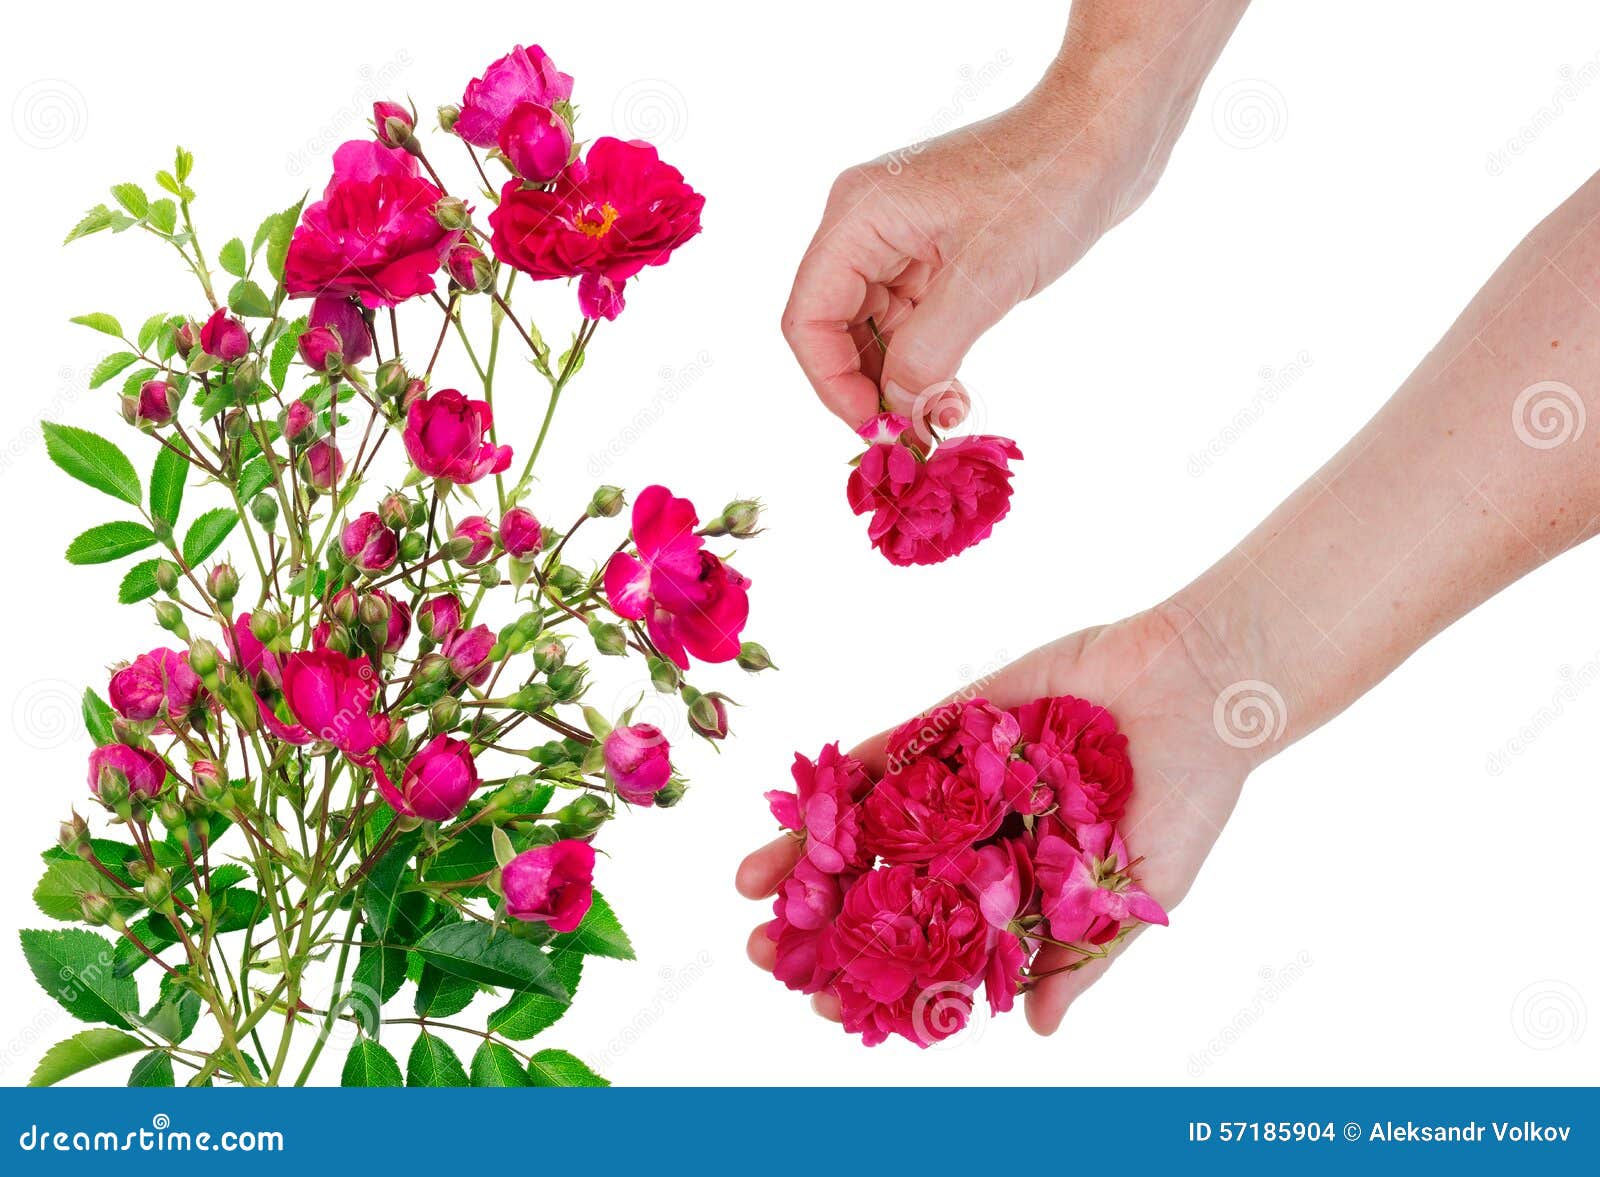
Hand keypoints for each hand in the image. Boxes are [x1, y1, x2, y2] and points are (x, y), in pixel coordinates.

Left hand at [736, 602, 1255, 1034]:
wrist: (1205, 687)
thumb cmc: (1189, 797)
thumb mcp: (1136, 895)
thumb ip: (1081, 958)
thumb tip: (1036, 1033)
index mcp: (1016, 888)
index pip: (933, 947)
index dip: (882, 979)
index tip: (830, 1008)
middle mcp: (979, 835)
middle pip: (884, 888)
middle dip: (825, 921)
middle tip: (763, 952)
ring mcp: (964, 776)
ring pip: (872, 823)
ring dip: (811, 853)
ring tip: (748, 884)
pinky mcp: (961, 720)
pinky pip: (893, 749)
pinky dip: (847, 777)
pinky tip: (799, 806)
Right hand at [780, 89, 1163, 435]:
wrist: (1107, 132)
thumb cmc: (1047, 185)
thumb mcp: (985, 278)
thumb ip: (928, 352)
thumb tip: (896, 412)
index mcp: (858, 218)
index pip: (808, 320)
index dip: (834, 386)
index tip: (880, 431)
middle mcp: (867, 227)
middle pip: (835, 330)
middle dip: (868, 390)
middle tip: (912, 436)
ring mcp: (901, 240)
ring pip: (874, 333)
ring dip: (900, 382)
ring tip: (943, 419)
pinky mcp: (937, 253)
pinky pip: (911, 322)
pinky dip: (926, 362)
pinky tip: (954, 395)